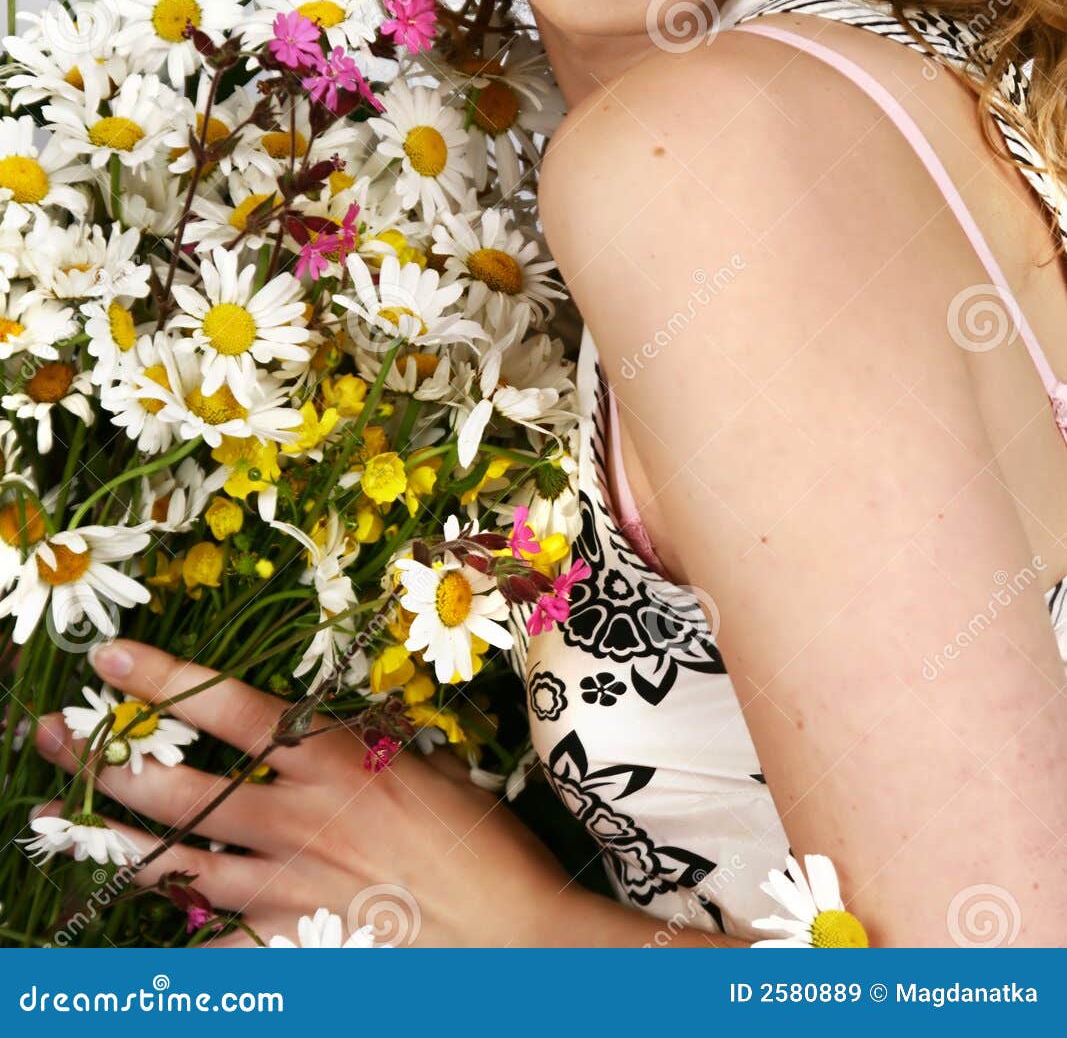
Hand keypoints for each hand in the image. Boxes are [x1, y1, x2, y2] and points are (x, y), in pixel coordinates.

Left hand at [32, 638, 581, 947]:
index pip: (229, 708)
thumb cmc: (481, 846)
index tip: (109, 657)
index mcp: (334, 759)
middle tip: (54, 732)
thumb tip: (318, 736)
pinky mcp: (288, 947)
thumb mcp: (424, 768)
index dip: (163, 680)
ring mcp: (286, 887)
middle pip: (180, 784)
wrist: (511, 940)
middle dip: (108, 756)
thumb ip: (360, 750)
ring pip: (174, 862)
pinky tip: (129, 939)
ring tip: (56, 818)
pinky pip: (209, 949)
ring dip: (112, 838)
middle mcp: (297, 819)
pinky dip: (170, 943)